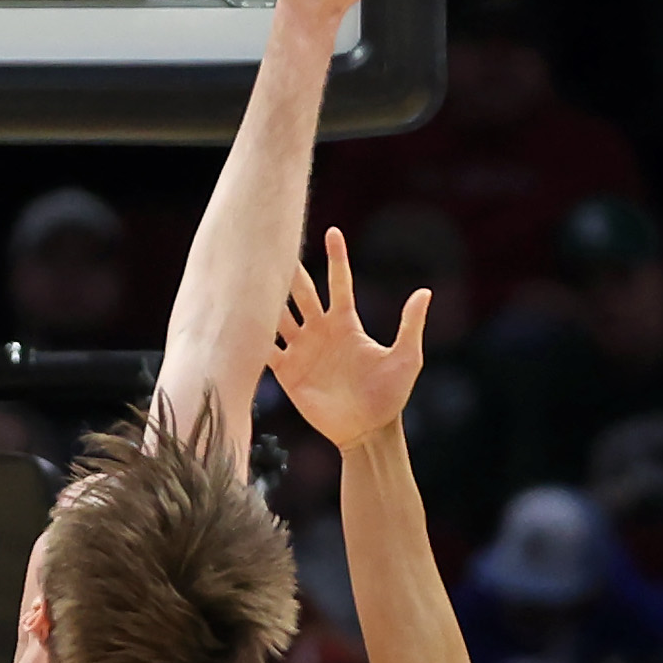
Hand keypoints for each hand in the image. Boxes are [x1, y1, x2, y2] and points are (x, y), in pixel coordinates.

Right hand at [270, 228, 427, 449]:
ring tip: (249, 276)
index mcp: (347, 323)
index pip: (339, 282)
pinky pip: (265, 349)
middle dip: (290, 270)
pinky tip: (237, 320)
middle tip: (276, 244)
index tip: (333, 231)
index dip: (336, 257)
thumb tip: (424, 292)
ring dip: (266, 298)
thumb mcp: (406, 358)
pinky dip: (252, 336)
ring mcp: (302, 350)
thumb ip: (410, 324)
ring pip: (279, 316)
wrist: (366, 431)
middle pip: (302, 293)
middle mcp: (321, 331)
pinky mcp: (287, 372)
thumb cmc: (390, 396)